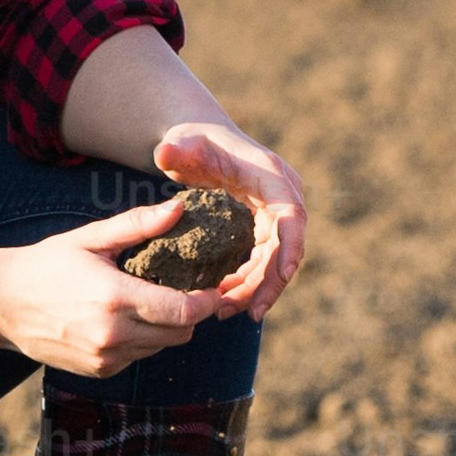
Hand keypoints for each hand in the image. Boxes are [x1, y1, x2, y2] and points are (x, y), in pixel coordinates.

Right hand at [0, 206, 222, 376]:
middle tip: (189, 290)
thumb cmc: (47, 264)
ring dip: (167, 327)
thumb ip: (138, 225)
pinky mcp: (99, 371)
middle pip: (180, 333)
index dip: (207, 301)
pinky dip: (143, 340)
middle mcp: (113, 336)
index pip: (183, 311)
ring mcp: (105, 358)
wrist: (2, 303)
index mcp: (115, 299)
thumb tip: (178, 207)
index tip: (214, 287)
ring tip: (154, 300)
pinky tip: (126, 319)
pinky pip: (139, 358)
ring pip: (161, 347)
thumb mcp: (91, 238)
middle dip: (191, 313)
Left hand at [149, 118, 309, 316]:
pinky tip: (224, 298)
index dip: (290, 246)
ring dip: (257, 289)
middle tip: (248, 312)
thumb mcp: (180, 144)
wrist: (199, 142)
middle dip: (271, 282)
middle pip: (287, 245)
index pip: (291, 214)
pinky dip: (248, 281)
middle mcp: (282, 194)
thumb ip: (173, 150)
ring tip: (226, 312)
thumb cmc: (191, 142)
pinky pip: (264, 260)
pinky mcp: (266, 226)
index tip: (283, 276)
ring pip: (276, 259)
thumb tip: (165, 155)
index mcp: (270, 175)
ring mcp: (276, 212)